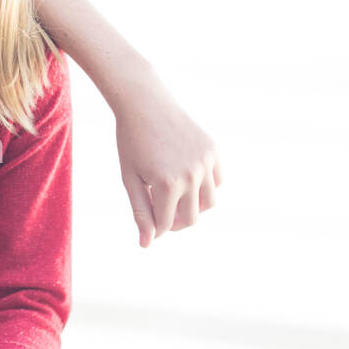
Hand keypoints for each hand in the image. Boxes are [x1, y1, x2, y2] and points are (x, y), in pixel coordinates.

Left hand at [114, 72, 221, 246]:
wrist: (144, 103)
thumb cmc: (131, 142)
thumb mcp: (130, 178)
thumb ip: (141, 212)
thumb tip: (147, 244)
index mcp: (167, 184)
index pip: (166, 224)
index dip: (156, 228)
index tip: (148, 223)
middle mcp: (191, 175)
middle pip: (192, 218)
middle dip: (176, 222)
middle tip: (162, 215)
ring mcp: (205, 162)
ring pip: (210, 202)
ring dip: (195, 207)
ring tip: (176, 200)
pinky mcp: (213, 150)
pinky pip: (217, 181)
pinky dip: (206, 187)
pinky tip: (188, 182)